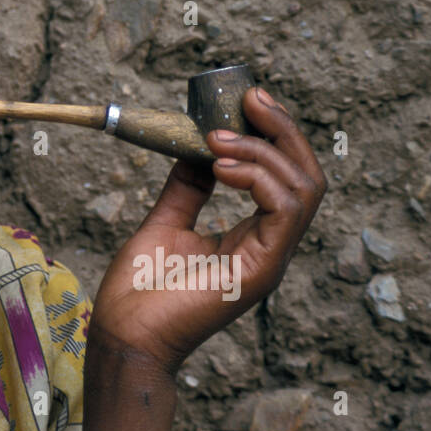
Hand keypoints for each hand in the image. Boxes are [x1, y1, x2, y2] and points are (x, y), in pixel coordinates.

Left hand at [88, 86, 327, 375]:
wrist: (125, 332)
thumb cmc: (140, 288)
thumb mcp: (167, 220)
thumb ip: (189, 186)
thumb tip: (196, 146)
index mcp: (252, 235)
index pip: (286, 175)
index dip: (273, 133)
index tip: (245, 99)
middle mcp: (269, 244)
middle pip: (306, 176)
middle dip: (282, 129)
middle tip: (250, 98)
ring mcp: (269, 258)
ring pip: (303, 188)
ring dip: (263, 151)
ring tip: (217, 140)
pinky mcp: (261, 269)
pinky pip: (284, 211)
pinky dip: (259, 178)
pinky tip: (223, 166)